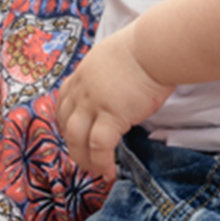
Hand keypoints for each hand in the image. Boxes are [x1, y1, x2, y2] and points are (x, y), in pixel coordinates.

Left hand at [54, 26, 175, 180]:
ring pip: (76, 139)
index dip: (65, 121)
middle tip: (83, 158)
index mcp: (83, 74)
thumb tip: (118, 87)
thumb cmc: (146, 48)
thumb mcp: (115, 57)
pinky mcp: (112, 116)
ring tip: (95, 171)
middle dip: (72, 144)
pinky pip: (99, 146)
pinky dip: (101, 162)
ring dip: (83, 159)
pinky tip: (109, 172)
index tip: (71, 133)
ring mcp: (94, 103)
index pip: (64, 102)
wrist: (155, 48)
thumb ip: (109, 75)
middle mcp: (83, 90)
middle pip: (66, 124)